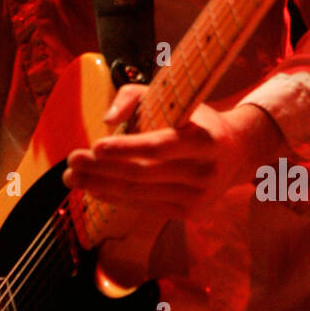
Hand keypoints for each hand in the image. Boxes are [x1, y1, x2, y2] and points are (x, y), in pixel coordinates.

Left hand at [62, 84, 282, 230]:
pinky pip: (144, 206)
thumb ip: (136, 97)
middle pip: (143, 174)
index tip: (95, 146)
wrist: (238, 151)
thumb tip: (107, 120)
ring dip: (100, 186)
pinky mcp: (189, 212)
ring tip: (72, 177)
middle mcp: (204, 172)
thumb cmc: (196, 118)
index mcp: (205, 139)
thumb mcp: (175, 97)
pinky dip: (115, 197)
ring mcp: (198, 197)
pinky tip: (94, 188)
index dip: (126, 148)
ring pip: (139, 193)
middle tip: (71, 161)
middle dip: (101, 169)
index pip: (160, 147)